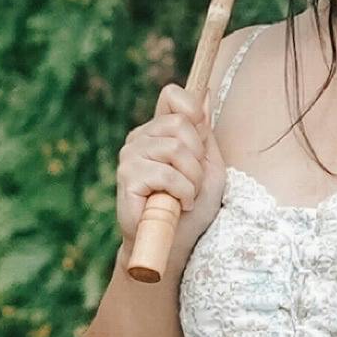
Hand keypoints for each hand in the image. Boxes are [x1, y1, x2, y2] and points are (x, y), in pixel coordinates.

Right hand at [111, 84, 216, 260]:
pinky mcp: (127, 177)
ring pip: (176, 148)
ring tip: (187, 197)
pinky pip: (167, 173)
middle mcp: (140, 138)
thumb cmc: (192, 208)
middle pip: (181, 123)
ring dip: (193, 180)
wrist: (174, 245)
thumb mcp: (208, 166)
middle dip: (198, 158)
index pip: (172, 95)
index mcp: (158, 132)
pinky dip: (183, 193)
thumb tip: (204, 92)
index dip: (192, 110)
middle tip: (194, 183)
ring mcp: (130, 156)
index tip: (201, 140)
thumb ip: (204, 133)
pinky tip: (178, 205)